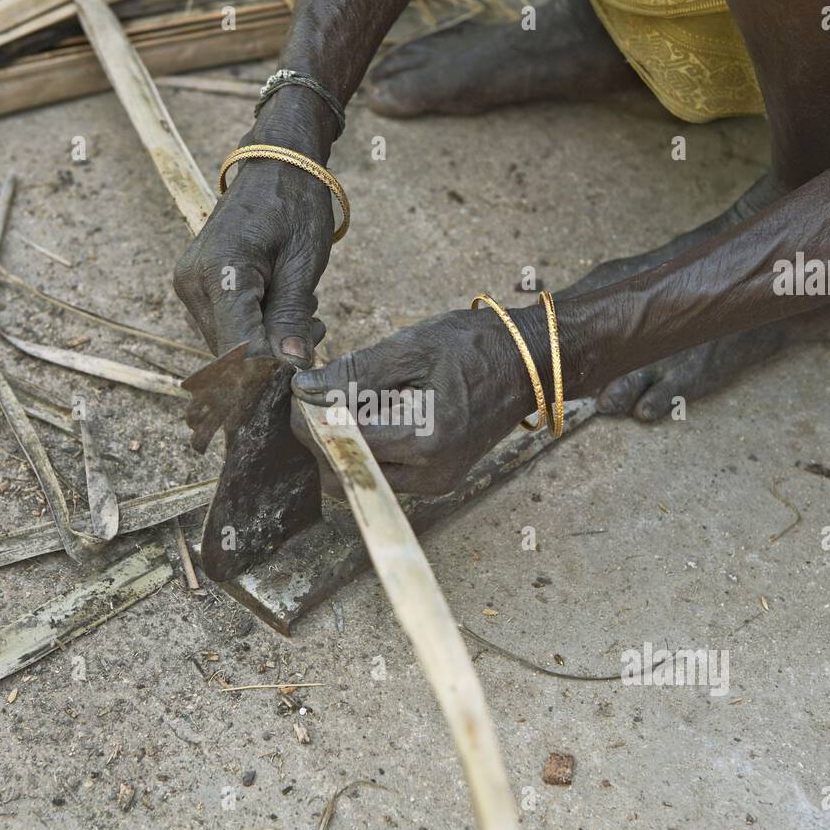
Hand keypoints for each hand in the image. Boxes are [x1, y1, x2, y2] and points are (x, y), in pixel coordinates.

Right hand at [173, 93, 336, 365]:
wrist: (274, 163)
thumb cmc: (294, 204)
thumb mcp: (304, 262)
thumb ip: (293, 316)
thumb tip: (290, 366)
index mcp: (220, 270)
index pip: (239, 347)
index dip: (268, 372)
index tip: (299, 377)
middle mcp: (193, 281)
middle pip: (230, 352)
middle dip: (273, 357)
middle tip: (316, 333)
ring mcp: (189, 286)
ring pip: (228, 345)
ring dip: (268, 344)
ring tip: (307, 317)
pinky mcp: (196, 288)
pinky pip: (226, 328)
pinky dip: (257, 330)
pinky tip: (286, 310)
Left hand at [289, 308, 540, 494]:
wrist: (530, 363)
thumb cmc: (477, 347)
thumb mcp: (413, 346)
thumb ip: (356, 371)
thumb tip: (305, 388)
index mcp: (425, 439)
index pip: (343, 441)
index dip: (310, 418)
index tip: (299, 391)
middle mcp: (431, 474)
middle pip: (346, 471)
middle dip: (322, 437)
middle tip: (318, 397)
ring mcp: (435, 483)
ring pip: (362, 476)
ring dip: (343, 443)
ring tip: (347, 400)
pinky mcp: (437, 481)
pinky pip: (385, 472)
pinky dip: (368, 447)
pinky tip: (371, 413)